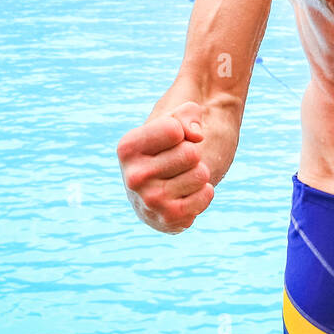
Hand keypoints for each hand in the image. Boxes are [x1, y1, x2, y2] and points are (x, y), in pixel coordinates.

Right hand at [117, 101, 214, 233]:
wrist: (156, 187)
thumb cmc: (166, 147)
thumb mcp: (172, 120)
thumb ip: (186, 113)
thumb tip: (196, 135)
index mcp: (128, 148)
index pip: (174, 129)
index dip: (181, 132)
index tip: (171, 140)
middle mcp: (133, 177)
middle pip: (191, 153)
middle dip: (192, 154)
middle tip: (178, 163)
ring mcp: (150, 201)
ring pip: (201, 174)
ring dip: (198, 173)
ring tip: (181, 178)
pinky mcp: (169, 219)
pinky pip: (206, 195)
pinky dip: (204, 192)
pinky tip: (187, 194)